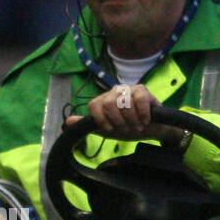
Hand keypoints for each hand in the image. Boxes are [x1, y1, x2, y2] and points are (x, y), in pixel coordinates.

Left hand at [68, 84, 185, 148]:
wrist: (151, 130)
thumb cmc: (128, 128)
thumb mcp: (107, 130)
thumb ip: (89, 125)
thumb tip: (67, 122)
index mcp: (104, 100)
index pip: (93, 105)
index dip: (101, 120)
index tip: (110, 129)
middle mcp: (114, 92)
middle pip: (108, 104)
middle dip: (118, 121)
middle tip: (126, 129)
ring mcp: (129, 89)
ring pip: (124, 103)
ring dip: (131, 121)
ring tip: (137, 126)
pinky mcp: (143, 90)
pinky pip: (139, 100)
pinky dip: (142, 115)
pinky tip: (145, 121)